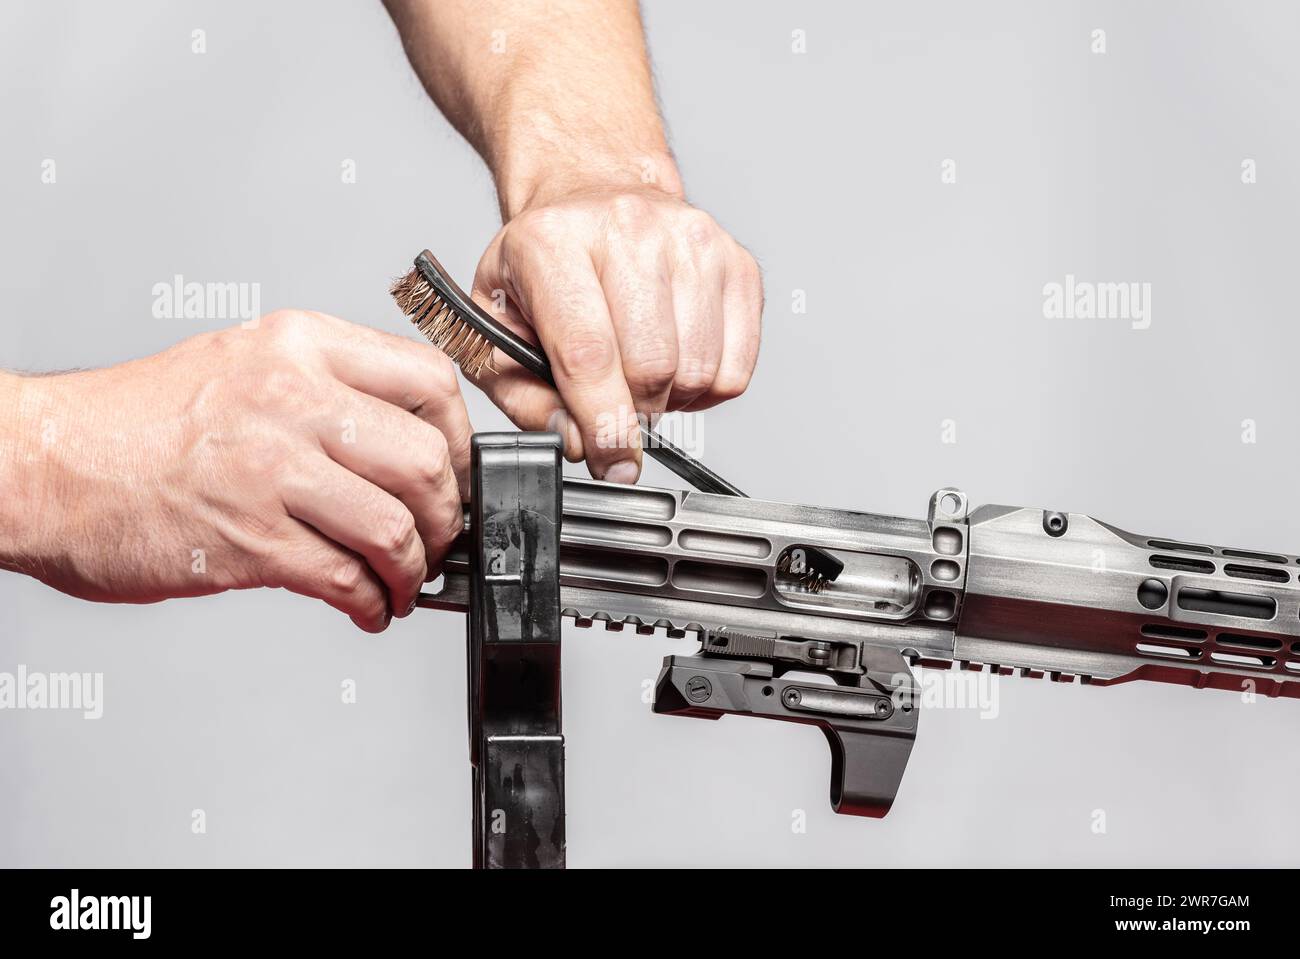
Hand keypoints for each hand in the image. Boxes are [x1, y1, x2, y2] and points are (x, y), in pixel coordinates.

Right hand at [0, 310, 471, 631]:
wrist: (39, 463)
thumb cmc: (131, 422)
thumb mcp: (240, 363)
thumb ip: (323, 389)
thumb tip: (399, 439)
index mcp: (298, 346)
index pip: (429, 379)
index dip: (461, 437)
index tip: (456, 470)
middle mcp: (293, 398)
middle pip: (429, 458)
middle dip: (447, 515)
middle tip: (438, 537)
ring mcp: (272, 469)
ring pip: (397, 525)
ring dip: (414, 568)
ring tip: (402, 581)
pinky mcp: (249, 539)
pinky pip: (346, 578)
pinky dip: (371, 603)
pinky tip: (366, 606)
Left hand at [467, 185, 762, 482]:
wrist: (591, 196)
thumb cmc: (543, 265)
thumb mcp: (495, 328)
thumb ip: (525, 398)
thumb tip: (580, 440)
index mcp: (551, 242)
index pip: (589, 354)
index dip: (603, 425)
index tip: (610, 462)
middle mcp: (626, 228)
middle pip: (651, 368)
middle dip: (634, 411)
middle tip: (614, 401)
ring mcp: (690, 240)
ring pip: (699, 371)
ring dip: (671, 399)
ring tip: (641, 374)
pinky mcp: (735, 261)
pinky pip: (736, 366)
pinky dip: (707, 387)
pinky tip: (676, 360)